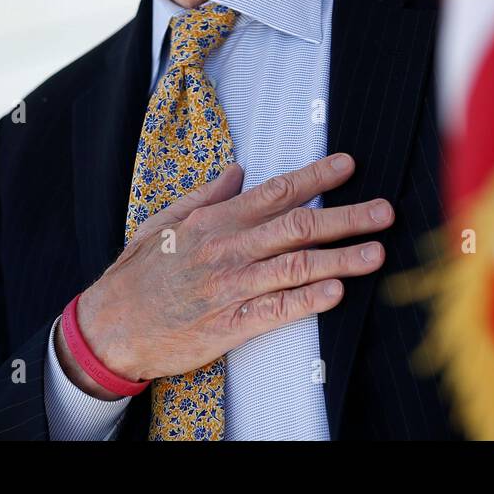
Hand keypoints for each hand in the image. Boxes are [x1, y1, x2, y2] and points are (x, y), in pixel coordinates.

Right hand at [56, 153, 390, 397]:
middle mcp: (229, 249)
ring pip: (297, 266)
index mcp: (216, 221)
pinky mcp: (231, 324)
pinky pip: (277, 310)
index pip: (277, 191)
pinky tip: (336, 292)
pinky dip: (309, 300)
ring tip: (376, 252)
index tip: (349, 165)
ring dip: (342, 258)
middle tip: (384, 211)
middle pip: (299, 226)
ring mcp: (232, 287)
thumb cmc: (138, 275)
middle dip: (347, 217)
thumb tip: (238, 172)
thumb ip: (206, 196)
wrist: (109, 327)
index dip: (317, 177)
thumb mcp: (165, 221)